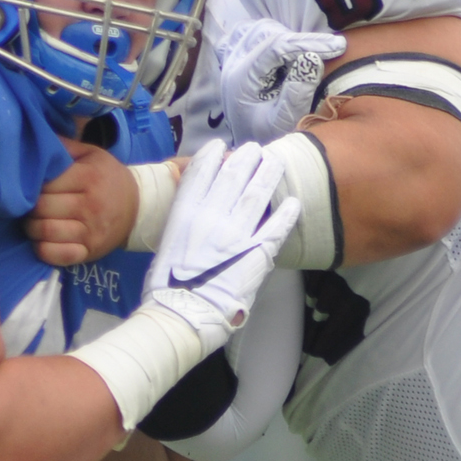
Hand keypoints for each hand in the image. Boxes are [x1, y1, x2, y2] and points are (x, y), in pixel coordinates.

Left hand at [27, 138, 138, 266]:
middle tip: (29, 205)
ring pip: (45, 232)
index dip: (32, 185)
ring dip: (32, 228)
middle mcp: (89, 205)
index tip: (31, 186)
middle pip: (42, 208)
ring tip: (34, 221)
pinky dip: (44, 249)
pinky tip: (44, 240)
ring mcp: (90, 231)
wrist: (138, 207)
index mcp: (88, 177)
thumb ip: (63, 147)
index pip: (45, 183)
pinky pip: (57, 255)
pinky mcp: (89, 251)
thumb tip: (34, 139)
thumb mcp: (91, 154)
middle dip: (29, 207)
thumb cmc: (107, 177)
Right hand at [146, 140, 301, 357]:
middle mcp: (211, 216)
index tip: (220, 146)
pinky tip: (294, 203)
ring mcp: (236, 233)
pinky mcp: (257, 253)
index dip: (211, 156)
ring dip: (268, 174)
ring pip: (257, 194)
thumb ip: (183, 228)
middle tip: (255, 149)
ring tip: (276, 161)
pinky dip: (287, 214)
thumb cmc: (165, 287)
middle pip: (232, 177)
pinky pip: (276, 228)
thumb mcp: (166, 245)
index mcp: (184, 214)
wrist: (181, 314)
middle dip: (246, 159)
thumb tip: (193, 220)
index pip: (200, 173)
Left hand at [218, 18, 346, 143]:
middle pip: (267, 33)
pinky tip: (283, 49)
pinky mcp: (233, 58)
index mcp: (241, 78)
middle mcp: (232, 63)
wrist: (249, 145)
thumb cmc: (266, 137)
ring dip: (286, 37)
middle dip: (299, 41)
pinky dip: (268, 36)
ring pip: (259, 29)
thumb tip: (312, 59)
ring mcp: (230, 58)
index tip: (338, 46)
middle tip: (326, 53)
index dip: (309, 43)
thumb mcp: (283, 122)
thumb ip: (296, 95)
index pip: (276, 47)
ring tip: (306, 55)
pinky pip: (247, 34)